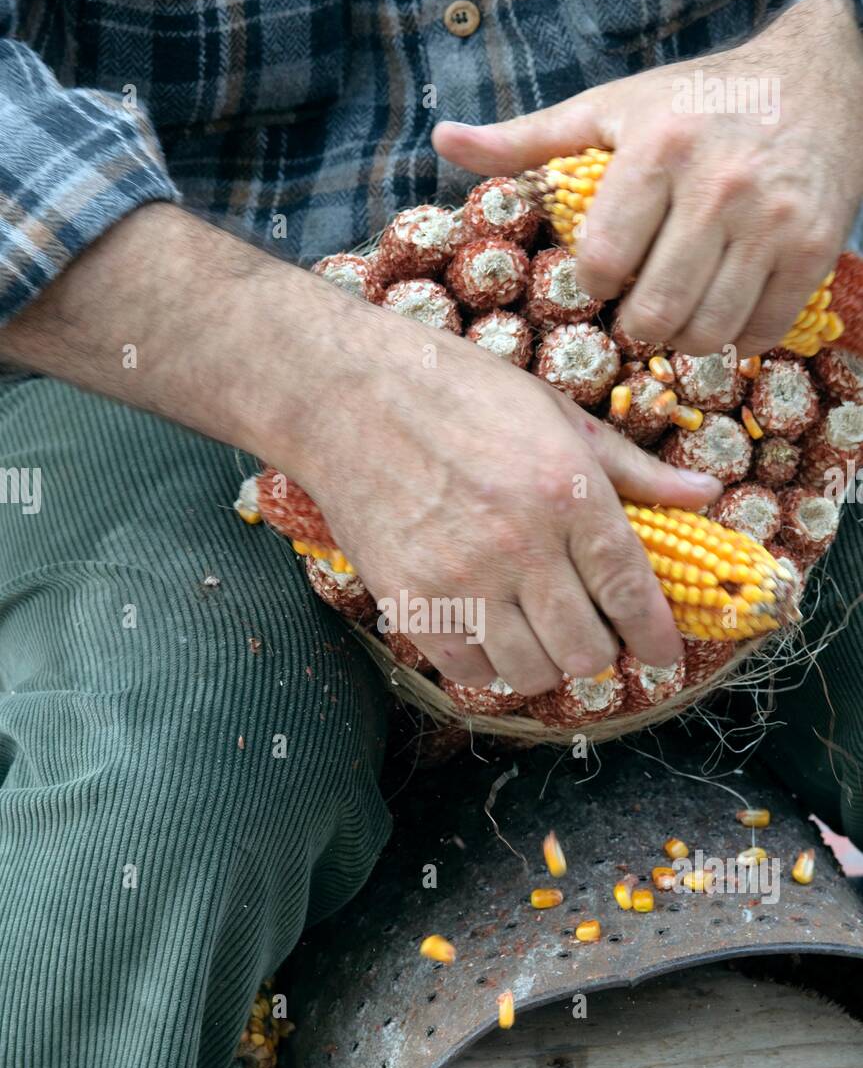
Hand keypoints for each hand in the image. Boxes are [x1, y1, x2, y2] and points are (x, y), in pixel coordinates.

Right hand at [281, 282, 720, 691]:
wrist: (348, 397)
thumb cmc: (459, 396)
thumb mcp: (557, 414)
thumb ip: (633, 470)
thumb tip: (707, 497)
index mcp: (567, 493)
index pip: (630, 593)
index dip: (656, 637)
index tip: (664, 656)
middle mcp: (520, 545)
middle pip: (585, 649)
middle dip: (599, 651)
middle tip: (589, 633)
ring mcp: (461, 579)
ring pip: (531, 671)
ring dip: (544, 662)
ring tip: (537, 635)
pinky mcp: (411, 601)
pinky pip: (469, 671)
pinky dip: (487, 664)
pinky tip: (487, 631)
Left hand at [433, 0, 862, 357]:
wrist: (816, 81)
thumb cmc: (696, 102)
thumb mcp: (609, 109)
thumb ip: (527, 140)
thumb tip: (444, 142)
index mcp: (659, 149)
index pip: (604, 262)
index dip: (594, 283)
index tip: (603, 274)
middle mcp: (720, 186)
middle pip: (655, 311)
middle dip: (635, 325)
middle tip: (637, 309)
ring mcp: (774, 221)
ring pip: (709, 332)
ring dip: (683, 339)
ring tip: (676, 312)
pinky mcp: (815, 248)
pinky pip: (763, 331)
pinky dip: (738, 339)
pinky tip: (724, 310)